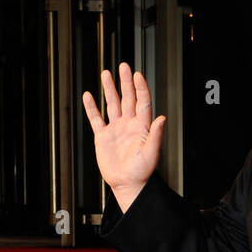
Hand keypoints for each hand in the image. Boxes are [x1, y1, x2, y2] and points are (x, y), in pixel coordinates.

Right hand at [82, 63, 165, 210]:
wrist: (127, 184)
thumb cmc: (142, 172)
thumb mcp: (151, 153)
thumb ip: (156, 135)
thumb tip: (162, 118)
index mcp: (141, 127)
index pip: (142, 102)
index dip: (140, 88)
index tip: (137, 74)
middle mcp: (128, 125)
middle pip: (127, 98)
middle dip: (125, 82)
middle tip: (123, 67)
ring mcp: (115, 129)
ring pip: (112, 104)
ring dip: (109, 89)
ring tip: (106, 74)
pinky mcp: (103, 137)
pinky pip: (96, 119)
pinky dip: (92, 108)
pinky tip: (89, 96)